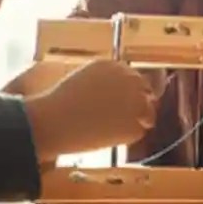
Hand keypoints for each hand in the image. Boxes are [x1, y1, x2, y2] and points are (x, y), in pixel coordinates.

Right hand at [25, 60, 157, 160]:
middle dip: (137, 105)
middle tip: (121, 119)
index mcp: (115, 66)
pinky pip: (138, 132)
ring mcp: (136, 102)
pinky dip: (126, 136)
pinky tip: (108, 137)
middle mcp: (130, 80)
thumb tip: (116, 93)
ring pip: (148, 113)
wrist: (53, 121)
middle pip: (145, 92)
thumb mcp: (83, 79)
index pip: (133, 78)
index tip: (120, 103)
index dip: (128, 92)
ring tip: (113, 130)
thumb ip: (104, 81)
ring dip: (136, 121)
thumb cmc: (60, 103)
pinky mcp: (135, 124)